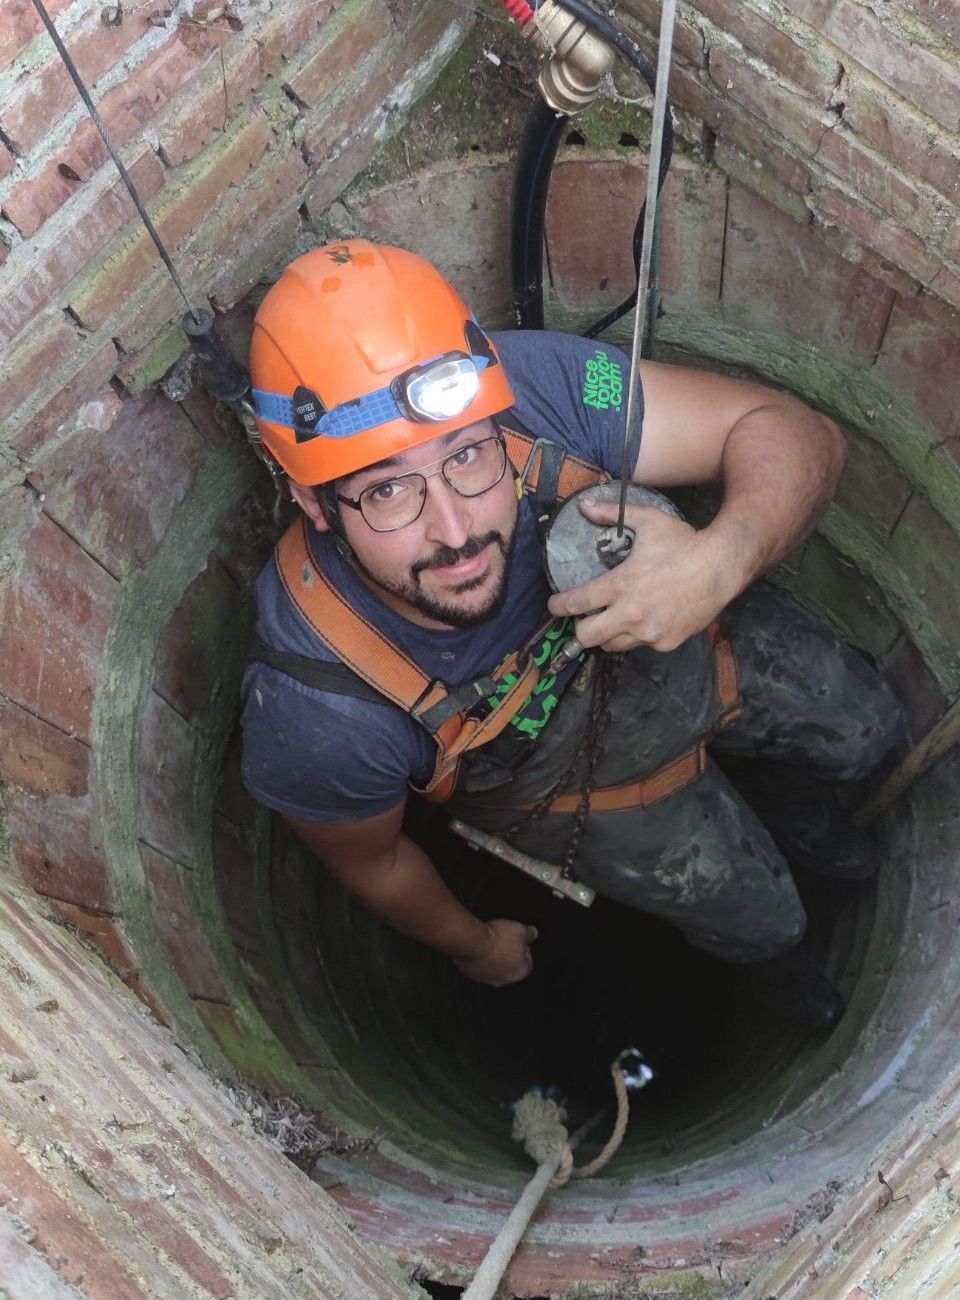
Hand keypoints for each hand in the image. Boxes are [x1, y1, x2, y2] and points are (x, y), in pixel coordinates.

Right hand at [451, 919, 537, 986]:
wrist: (472, 943)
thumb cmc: (499, 939)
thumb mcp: (520, 930)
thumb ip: (528, 933)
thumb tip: (533, 933)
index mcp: (519, 972)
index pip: (528, 963)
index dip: (525, 949)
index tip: (520, 939)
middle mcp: (503, 980)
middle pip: (510, 967)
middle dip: (509, 955)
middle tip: (506, 940)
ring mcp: (485, 979)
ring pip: (494, 968)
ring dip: (493, 957)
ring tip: (491, 941)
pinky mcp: (470, 974)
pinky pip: (479, 966)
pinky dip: (480, 958)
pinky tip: (480, 945)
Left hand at [547, 496, 734, 652]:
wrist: (722, 565)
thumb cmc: (684, 542)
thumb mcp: (648, 520)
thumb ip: (611, 515)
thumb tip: (583, 506)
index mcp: (621, 585)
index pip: (576, 603)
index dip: (559, 606)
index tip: (555, 605)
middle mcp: (631, 613)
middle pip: (586, 637)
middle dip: (579, 629)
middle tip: (584, 618)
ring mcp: (649, 632)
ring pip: (612, 645)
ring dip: (607, 634)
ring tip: (613, 620)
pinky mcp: (666, 642)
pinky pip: (641, 645)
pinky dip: (638, 636)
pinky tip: (645, 621)